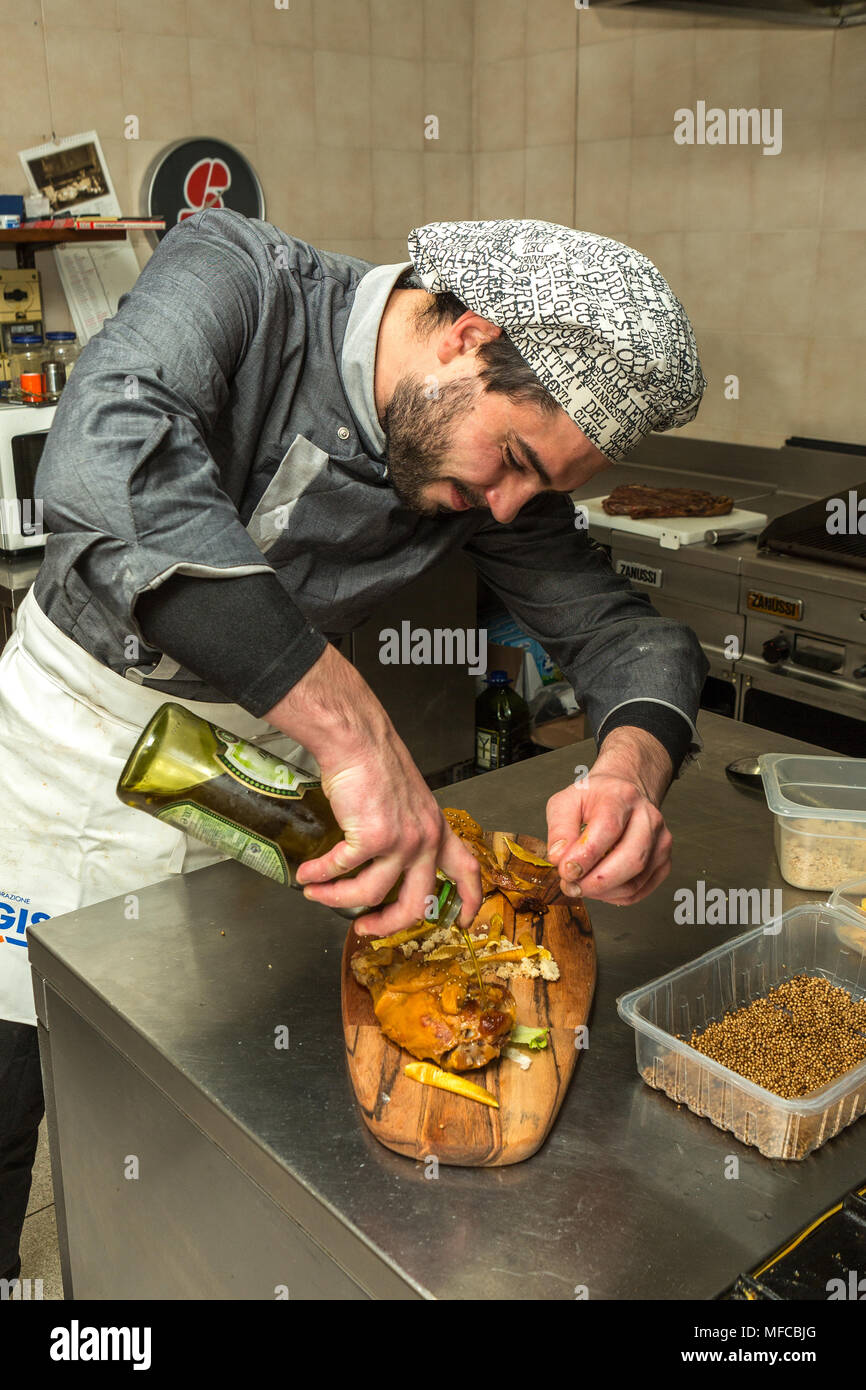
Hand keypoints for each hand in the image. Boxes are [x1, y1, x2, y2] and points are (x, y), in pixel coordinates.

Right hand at [264, 645, 481, 934]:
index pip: (466, 871)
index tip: (461, 921)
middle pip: (416, 903)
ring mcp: (401, 841)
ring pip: (371, 893)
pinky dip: (320, 875)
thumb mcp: (407, 800)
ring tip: (317, 894)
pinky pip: (342, 869)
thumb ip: (405, 829)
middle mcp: (426, 840)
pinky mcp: (372, 837)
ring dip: (338, 898)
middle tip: (364, 928)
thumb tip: (381, 859)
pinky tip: (307, 874)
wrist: (358, 741)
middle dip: (388, 925)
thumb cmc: (376, 763)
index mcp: (438, 830)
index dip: (468, 901)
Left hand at [545, 727, 673, 906]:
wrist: (622, 796)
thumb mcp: (566, 802)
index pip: (609, 828)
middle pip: (631, 860)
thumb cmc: (593, 800)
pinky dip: (614, 896)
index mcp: (622, 797)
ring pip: (635, 882)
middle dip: (595, 882)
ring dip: (602, 892)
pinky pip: (639, 891)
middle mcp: (649, 818)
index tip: (565, 870)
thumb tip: (558, 857)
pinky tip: (599, 887)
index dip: (585, 855)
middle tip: (571, 885)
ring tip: (581, 885)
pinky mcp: (663, 863)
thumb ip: (559, 829)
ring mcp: (660, 842)